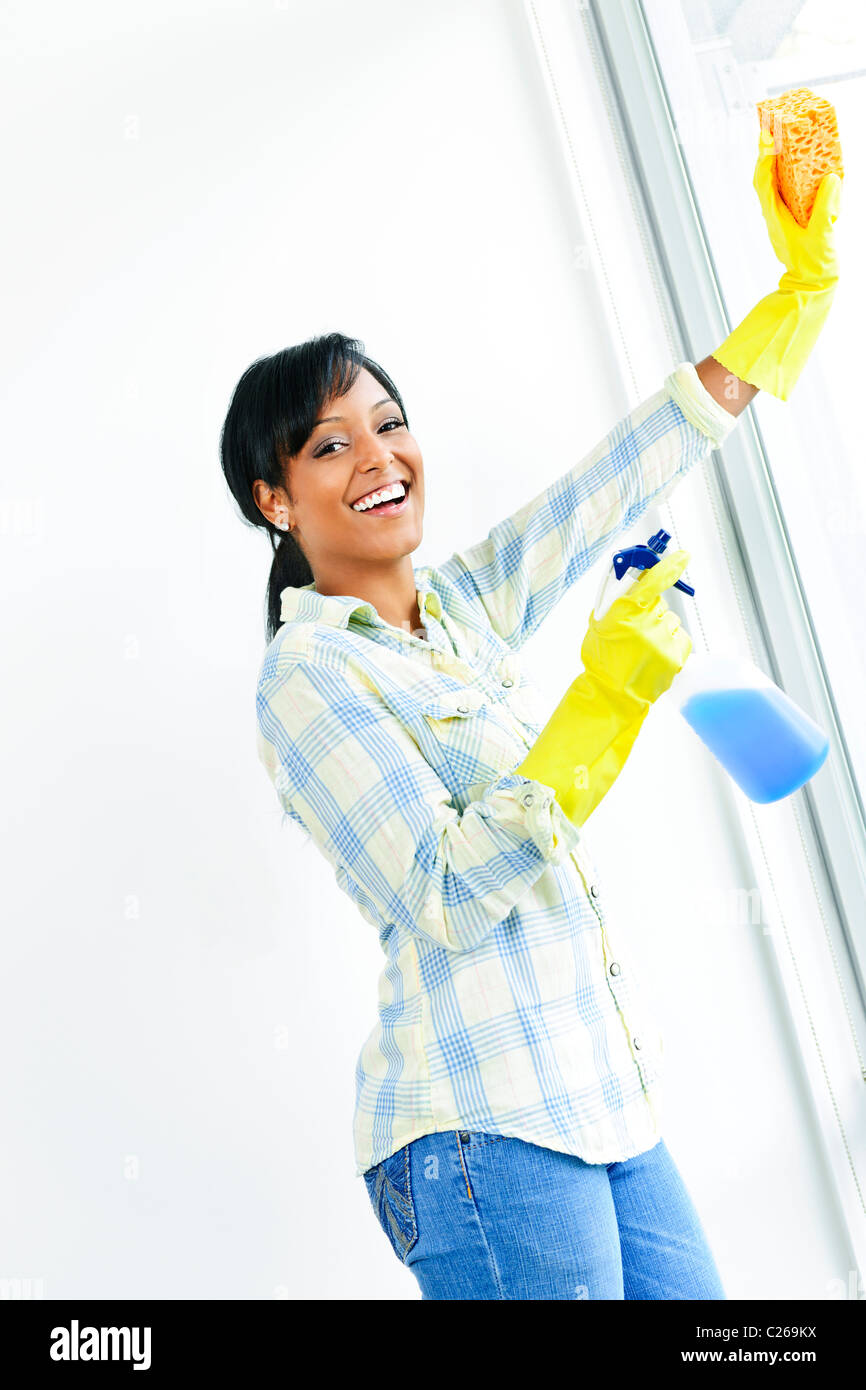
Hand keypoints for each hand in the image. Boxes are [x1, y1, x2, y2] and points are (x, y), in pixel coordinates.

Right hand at [582, 548, 692, 706]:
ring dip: (661, 628)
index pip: (653, 581)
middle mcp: (646, 623)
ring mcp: (662, 640)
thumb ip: (615, 603)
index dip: (670, 566)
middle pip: (660, 603)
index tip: (684, 556)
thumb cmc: (602, 660)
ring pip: (671, 620)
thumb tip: (634, 582)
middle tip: (637, 629)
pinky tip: (657, 654)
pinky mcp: (675, 655)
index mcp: (623, 612)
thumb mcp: (598, 626)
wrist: (611, 695)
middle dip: (651, 611)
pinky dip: (671, 641)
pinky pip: (681, 636)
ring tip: (645, 648)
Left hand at [754, 129, 841, 288]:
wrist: (812, 287)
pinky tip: (794, 165)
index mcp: (777, 219)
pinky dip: (784, 176)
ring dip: (772, 163)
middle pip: (763, 180)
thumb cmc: (816, 265)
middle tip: (769, 128)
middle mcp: (773, 217)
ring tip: (778, 139)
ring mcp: (779, 219)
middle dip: (764, 154)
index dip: (764, 161)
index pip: (764, 185)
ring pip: (770, 186)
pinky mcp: (788, 221)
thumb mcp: (823, 234)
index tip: (767, 140)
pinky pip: (782, 193)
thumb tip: (832, 178)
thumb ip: (827, 207)